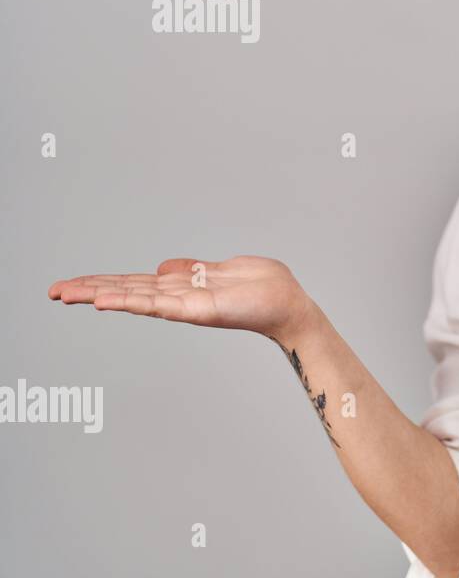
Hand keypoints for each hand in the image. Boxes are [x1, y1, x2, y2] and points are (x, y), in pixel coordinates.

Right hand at [47, 256, 320, 342]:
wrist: (289, 303)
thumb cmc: (261, 286)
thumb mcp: (220, 270)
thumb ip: (190, 270)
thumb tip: (162, 267)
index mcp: (181, 286)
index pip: (133, 284)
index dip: (101, 283)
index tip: (69, 285)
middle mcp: (178, 298)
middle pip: (125, 291)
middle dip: (88, 291)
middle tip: (51, 292)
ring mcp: (185, 305)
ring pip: (134, 299)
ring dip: (99, 295)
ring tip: (67, 295)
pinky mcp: (197, 310)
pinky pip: (158, 304)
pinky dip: (130, 302)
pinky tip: (105, 301)